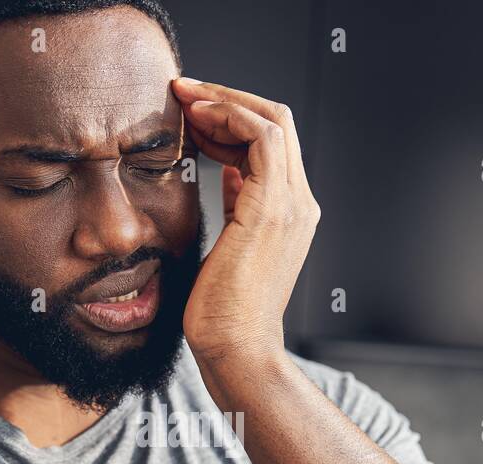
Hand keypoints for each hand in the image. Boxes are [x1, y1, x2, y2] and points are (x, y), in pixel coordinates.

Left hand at [170, 77, 319, 367]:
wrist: (236, 352)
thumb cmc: (223, 314)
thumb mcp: (227, 245)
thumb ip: (236, 206)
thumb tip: (227, 174)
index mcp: (290, 213)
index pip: (272, 142)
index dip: (231, 118)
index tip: (190, 114)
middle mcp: (298, 204)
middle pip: (277, 121)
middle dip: (227, 98)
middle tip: (184, 91)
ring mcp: (290, 206)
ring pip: (271, 121)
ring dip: (224, 101)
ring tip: (184, 100)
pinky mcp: (270, 210)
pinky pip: (260, 139)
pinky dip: (228, 119)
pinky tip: (195, 123)